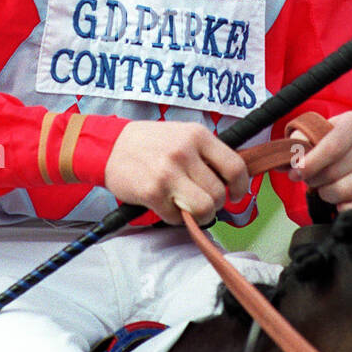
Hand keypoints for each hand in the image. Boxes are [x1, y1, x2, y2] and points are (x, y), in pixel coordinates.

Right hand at [104, 121, 249, 225]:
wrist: (110, 146)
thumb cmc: (150, 144)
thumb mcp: (183, 135)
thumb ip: (206, 154)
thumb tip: (230, 182)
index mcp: (197, 135)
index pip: (235, 166)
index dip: (241, 186)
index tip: (235, 194)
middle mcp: (185, 152)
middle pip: (219, 193)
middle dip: (214, 204)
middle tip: (203, 201)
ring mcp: (168, 173)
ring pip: (203, 208)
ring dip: (200, 215)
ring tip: (189, 208)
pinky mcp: (152, 192)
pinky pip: (176, 217)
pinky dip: (174, 217)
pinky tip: (165, 204)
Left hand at [288, 111, 351, 214]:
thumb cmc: (329, 143)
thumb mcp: (313, 133)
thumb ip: (298, 142)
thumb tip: (285, 161)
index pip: (330, 148)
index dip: (308, 165)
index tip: (295, 173)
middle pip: (333, 172)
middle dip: (314, 180)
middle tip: (311, 178)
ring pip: (344, 191)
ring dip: (327, 194)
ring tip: (326, 186)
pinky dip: (347, 208)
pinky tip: (340, 202)